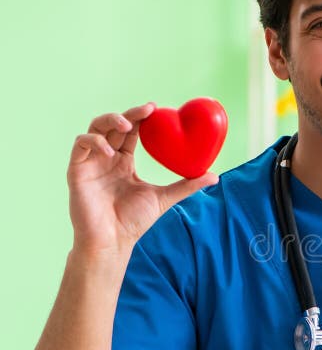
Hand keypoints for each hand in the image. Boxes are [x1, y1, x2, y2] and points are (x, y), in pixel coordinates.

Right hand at [67, 102, 217, 256]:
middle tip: (147, 110)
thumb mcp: (165, 198)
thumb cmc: (134, 221)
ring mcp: (91, 163)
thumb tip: (215, 176)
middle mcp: (106, 159)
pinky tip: (111, 152)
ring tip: (128, 126)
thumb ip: (187, 186)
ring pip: (95, 128)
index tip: (155, 108)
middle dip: (129, 114)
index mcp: (124, 162)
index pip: (131, 132)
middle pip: (114, 125)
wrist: (113, 240)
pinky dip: (95, 141)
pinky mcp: (77, 170)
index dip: (140, 117)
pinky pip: (81, 144)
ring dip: (110, 121)